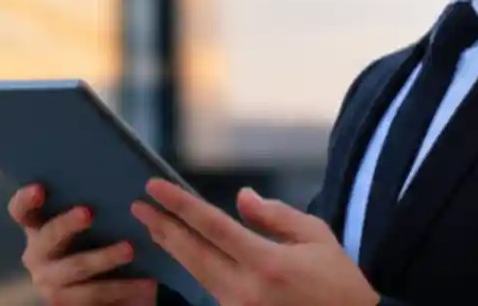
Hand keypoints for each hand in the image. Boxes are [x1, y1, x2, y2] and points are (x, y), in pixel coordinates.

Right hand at [8, 183, 157, 304]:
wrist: (103, 291)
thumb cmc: (99, 242)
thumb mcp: (92, 223)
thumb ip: (93, 203)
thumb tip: (118, 173)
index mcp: (37, 228)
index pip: (20, 211)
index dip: (25, 200)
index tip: (40, 188)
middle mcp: (37, 255)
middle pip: (49, 236)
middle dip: (68, 224)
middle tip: (89, 212)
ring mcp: (49, 283)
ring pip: (77, 268)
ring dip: (105, 258)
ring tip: (130, 249)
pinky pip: (95, 296)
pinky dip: (123, 288)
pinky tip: (146, 283)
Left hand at [131, 179, 378, 305]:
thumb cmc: (339, 281)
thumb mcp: (316, 236)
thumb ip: (274, 215)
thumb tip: (240, 197)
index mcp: (266, 263)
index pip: (211, 226)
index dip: (179, 204)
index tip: (155, 187)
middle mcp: (246, 290)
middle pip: (192, 253)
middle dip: (162, 227)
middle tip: (139, 206)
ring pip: (196, 273)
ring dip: (173, 248)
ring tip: (154, 225)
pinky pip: (210, 289)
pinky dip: (193, 267)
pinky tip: (183, 252)